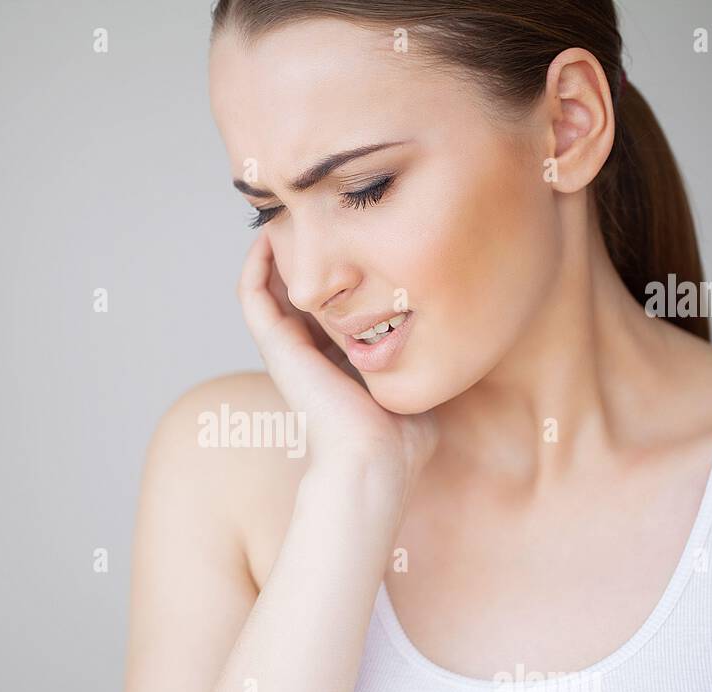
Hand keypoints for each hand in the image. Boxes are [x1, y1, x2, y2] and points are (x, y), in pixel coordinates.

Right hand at [236, 231, 439, 491]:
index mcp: (340, 362)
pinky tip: (268, 234)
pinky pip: (253, 296)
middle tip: (314, 210)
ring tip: (286, 210)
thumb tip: (458, 330)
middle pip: (299, 290)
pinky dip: (254, 265)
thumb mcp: (421, 381)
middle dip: (304, 252)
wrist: (374, 461)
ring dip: (274, 250)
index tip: (355, 235)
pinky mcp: (276, 347)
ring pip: (270, 287)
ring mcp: (289, 350)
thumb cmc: (403, 440)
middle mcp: (311, 353)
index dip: (339, 271)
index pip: (333, 306)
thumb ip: (428, 356)